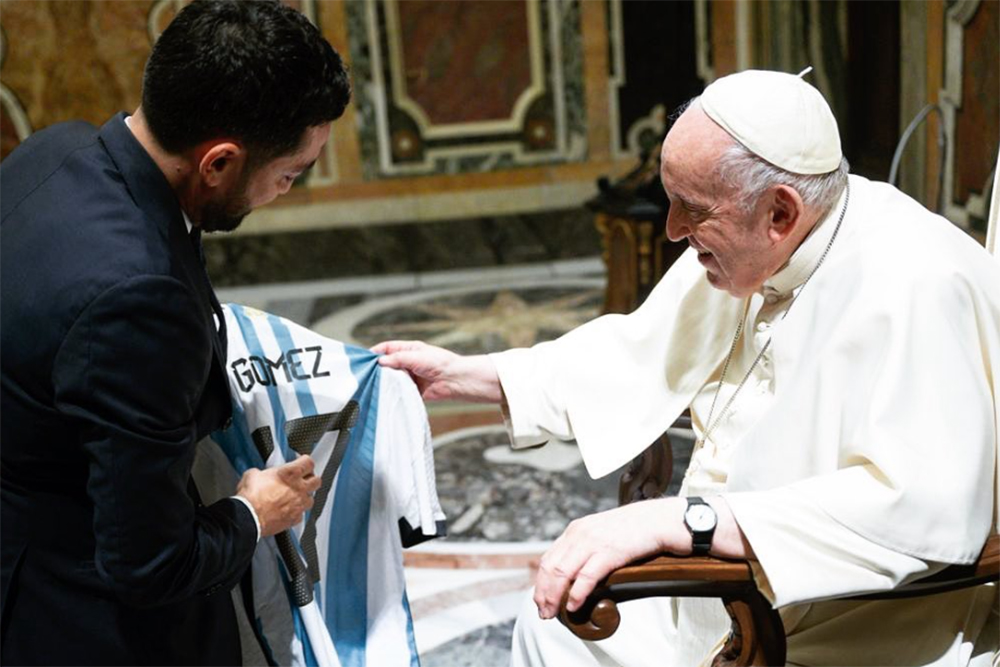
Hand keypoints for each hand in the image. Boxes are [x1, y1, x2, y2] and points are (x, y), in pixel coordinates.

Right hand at [235, 455, 320, 537]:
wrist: (248, 518)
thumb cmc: (250, 498)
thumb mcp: (252, 475)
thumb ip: (261, 473)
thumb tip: (259, 475)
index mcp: (290, 474)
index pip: (308, 462)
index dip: (305, 461)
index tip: (301, 462)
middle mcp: (299, 488)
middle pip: (317, 481)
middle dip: (311, 479)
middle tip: (303, 479)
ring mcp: (299, 504)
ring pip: (311, 499)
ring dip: (305, 497)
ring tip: (295, 496)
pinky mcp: (295, 519)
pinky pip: (301, 514)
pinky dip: (296, 512)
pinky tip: (288, 510)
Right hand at [372, 340, 501, 402]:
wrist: (455, 380)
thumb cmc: (440, 363)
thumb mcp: (416, 356)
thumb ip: (397, 359)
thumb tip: (379, 362)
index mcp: (409, 349)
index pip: (387, 348)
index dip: (375, 352)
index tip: (364, 359)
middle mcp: (408, 362)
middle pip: (387, 364)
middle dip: (377, 368)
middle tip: (365, 374)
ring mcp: (410, 376)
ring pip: (391, 378)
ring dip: (384, 381)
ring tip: (373, 385)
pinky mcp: (412, 389)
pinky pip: (398, 390)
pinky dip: (392, 392)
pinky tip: (385, 395)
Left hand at [533, 498, 684, 618]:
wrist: (657, 520)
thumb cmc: (632, 530)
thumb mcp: (600, 532)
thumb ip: (584, 547)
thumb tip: (573, 574)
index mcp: (575, 530)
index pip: (548, 559)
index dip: (540, 582)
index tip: (540, 600)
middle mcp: (579, 534)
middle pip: (550, 567)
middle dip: (543, 593)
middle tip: (544, 612)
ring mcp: (592, 542)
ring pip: (563, 572)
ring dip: (554, 596)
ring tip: (554, 612)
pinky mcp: (608, 552)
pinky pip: (586, 576)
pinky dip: (577, 593)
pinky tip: (573, 605)